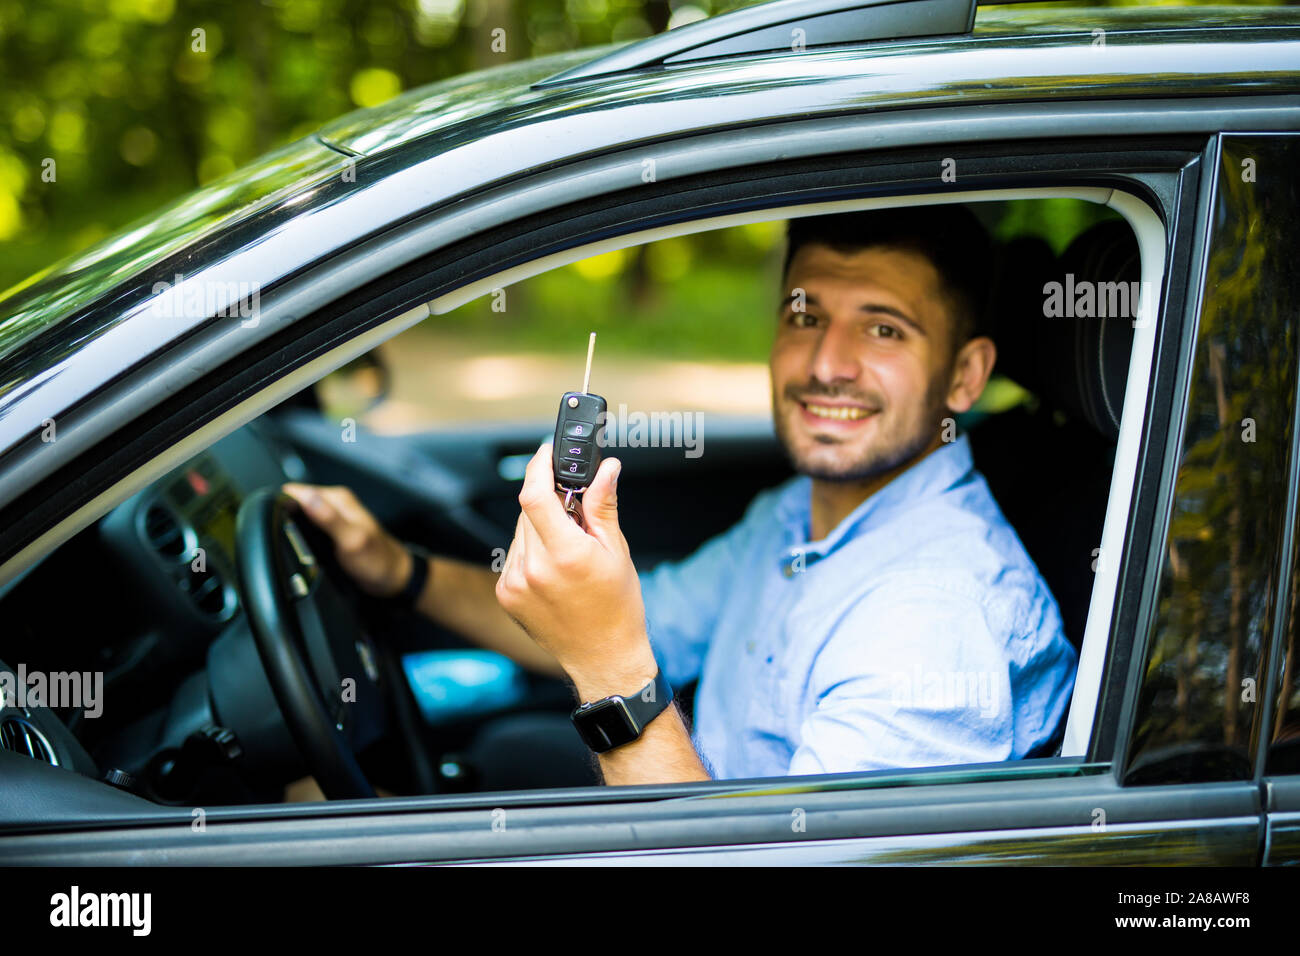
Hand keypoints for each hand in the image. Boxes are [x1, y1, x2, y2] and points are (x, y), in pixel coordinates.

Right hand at [281, 483, 412, 598]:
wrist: (392, 577)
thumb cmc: (378, 560)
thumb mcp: (352, 540)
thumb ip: (329, 518)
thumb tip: (306, 498)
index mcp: (337, 499)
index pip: (296, 491)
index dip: (281, 505)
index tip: (276, 522)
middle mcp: (333, 504)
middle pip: (295, 504)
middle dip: (285, 520)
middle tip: (287, 540)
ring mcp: (331, 518)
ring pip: (299, 517)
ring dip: (292, 530)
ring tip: (294, 547)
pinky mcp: (330, 532)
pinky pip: (307, 530)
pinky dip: (301, 538)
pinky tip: (302, 550)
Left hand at [494, 445, 655, 697]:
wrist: (602, 657)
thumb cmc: (617, 608)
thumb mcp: (616, 552)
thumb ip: (603, 506)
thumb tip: (605, 468)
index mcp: (565, 555)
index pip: (535, 496)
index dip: (539, 467)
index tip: (548, 453)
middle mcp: (533, 569)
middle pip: (529, 510)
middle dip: (550, 499)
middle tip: (575, 507)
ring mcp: (515, 583)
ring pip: (521, 531)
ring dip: (541, 526)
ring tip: (570, 547)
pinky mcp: (506, 593)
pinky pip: (515, 554)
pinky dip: (532, 549)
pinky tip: (555, 568)